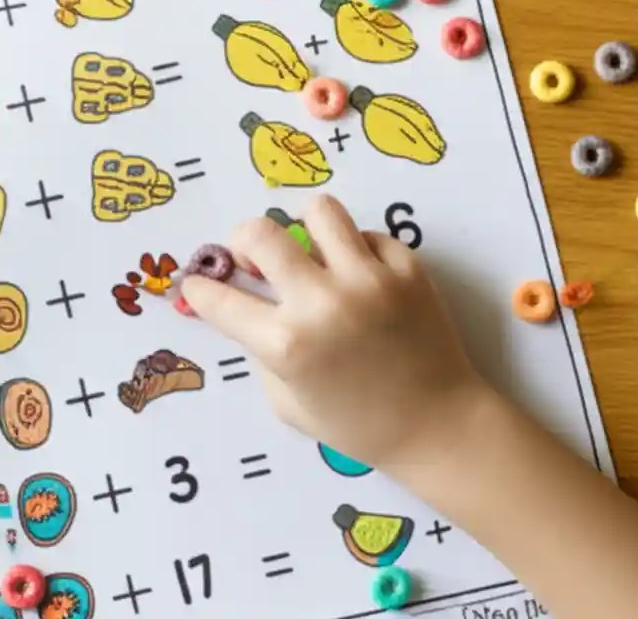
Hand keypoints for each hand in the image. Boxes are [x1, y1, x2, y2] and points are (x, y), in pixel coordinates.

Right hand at [181, 194, 487, 469]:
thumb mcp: (287, 402)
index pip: (218, 298)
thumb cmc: (357, 425)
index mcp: (285, 344)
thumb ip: (262, 350)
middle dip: (242, 242)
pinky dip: (354, 250)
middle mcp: (321, 302)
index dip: (198, 288)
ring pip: (318, 211)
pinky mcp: (407, 267)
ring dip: (302, 229)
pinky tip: (358, 277)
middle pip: (259, 233)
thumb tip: (245, 306)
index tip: (198, 285)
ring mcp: (368, 279)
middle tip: (254, 260)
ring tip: (311, 253)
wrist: (439, 425)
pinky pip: (366, 235)